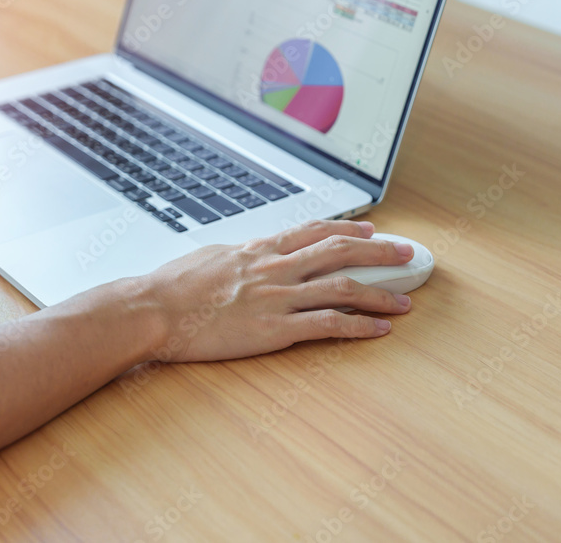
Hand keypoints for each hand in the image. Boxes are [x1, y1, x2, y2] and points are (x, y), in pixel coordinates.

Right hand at [137, 220, 414, 362]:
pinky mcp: (275, 329)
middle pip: (340, 253)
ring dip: (379, 293)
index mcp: (259, 249)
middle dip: (379, 252)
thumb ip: (239, 256)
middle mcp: (275, 268)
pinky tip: (378, 330)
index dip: (348, 230)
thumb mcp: (210, 257)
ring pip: (342, 288)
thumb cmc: (173, 286)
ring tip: (404, 300)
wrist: (154, 310)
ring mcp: (278, 297)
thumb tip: (249, 254)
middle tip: (406, 254)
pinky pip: (328, 326)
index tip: (371, 230)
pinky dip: (359, 327)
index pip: (314, 231)